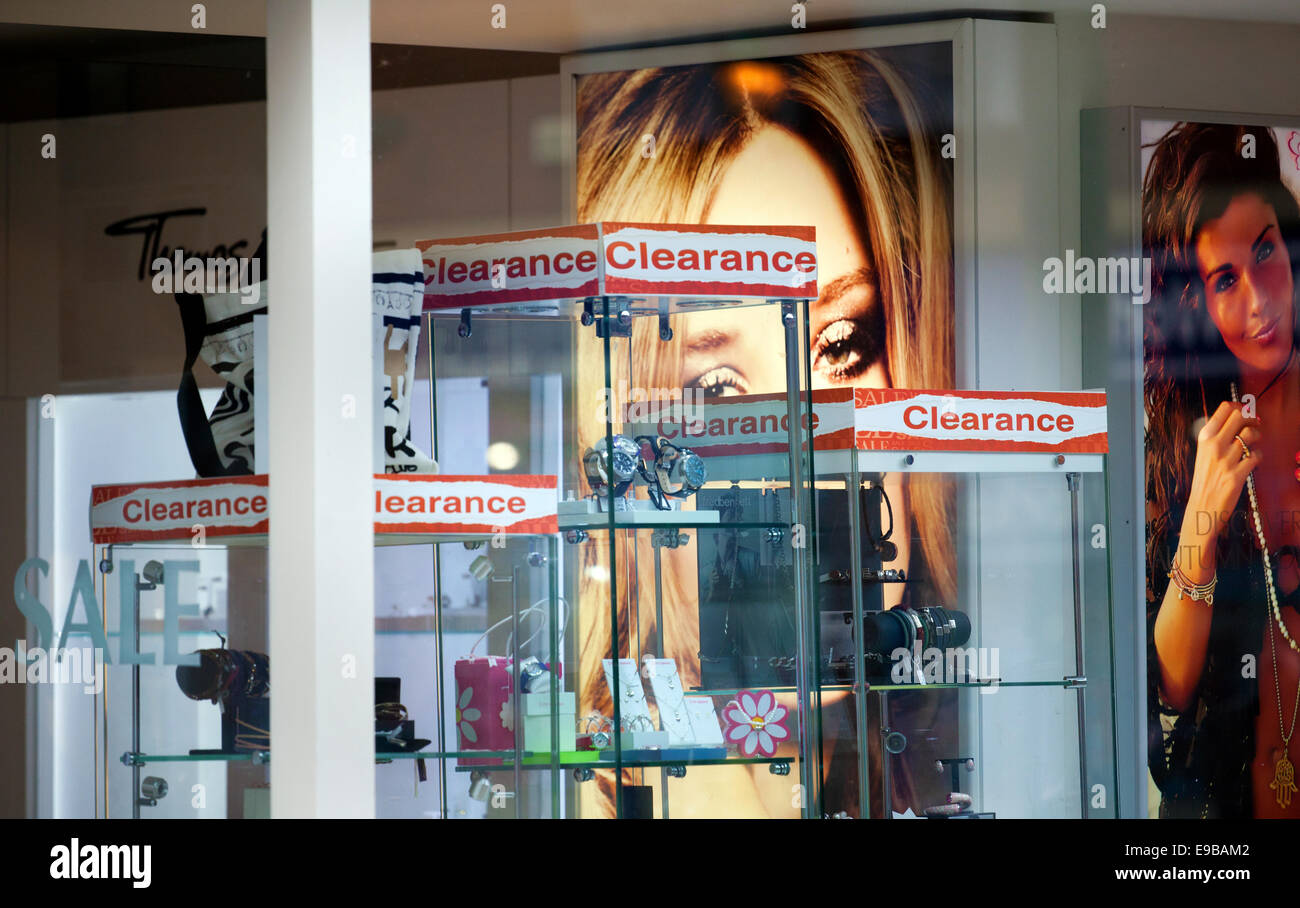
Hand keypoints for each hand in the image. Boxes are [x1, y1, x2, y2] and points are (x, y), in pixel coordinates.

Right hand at [1181, 400, 1261, 552]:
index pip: (1225, 408)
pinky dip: (1258, 456)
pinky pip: (1256, 456)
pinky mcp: (1237, 474)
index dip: (1239, 407)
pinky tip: (1252, 461)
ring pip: (1251, 434)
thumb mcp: (1203, 452)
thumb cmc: (1205, 478)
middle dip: (1252, 418)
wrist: (1201, 505)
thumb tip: (1237, 417)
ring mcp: (1225, 460)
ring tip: (1254, 443)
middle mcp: (1214, 446)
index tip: (1244, 412)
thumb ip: (1217, 435)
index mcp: (1204, 437)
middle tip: (1255, 424)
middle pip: (1240, 416)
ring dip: (1258, 436)